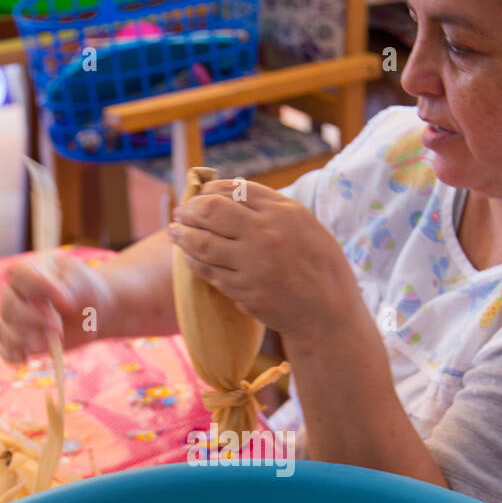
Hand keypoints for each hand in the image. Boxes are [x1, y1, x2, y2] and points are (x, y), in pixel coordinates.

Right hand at [0, 254, 107, 362]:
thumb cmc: (84, 291)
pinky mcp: (18, 340)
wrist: (91, 312)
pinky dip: (12, 356)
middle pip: (7, 304)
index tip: (62, 299)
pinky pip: (5, 350)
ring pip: (3, 328)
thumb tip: (58, 300)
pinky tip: (26, 358)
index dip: (36, 286)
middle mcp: (15, 292)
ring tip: (48, 342)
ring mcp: (13, 318)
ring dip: (23, 339)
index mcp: (29, 270)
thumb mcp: (82, 281)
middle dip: (32, 318)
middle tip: (58, 327)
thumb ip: (69, 286)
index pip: (18, 273)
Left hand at [166, 179, 356, 339]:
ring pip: (202, 242)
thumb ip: (273, 209)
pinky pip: (208, 270)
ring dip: (182, 234)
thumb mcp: (306, 226)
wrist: (327, 313)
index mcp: (285, 212)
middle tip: (181, 212)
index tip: (201, 195)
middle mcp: (266, 233)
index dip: (210, 190)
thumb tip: (234, 193)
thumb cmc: (320, 267)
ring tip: (174, 230)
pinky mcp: (243, 289)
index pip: (235, 189)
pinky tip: (188, 255)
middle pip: (211, 210)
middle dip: (190, 209)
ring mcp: (252, 263)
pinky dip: (193, 259)